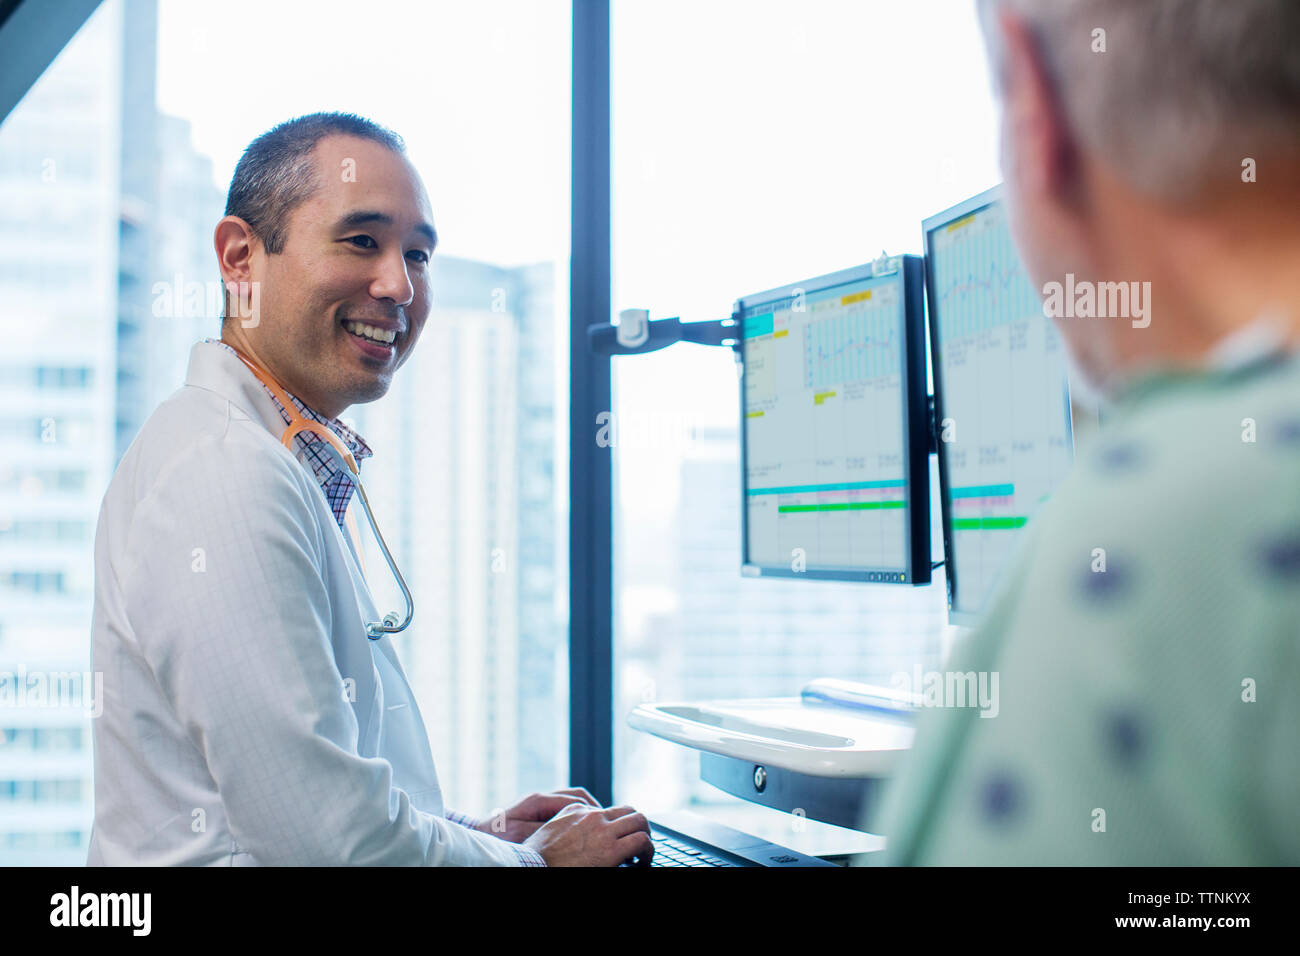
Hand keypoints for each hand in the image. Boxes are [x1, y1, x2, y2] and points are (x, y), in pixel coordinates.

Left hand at [474, 787, 602, 843]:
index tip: (605, 821)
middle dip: (594, 808)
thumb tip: (570, 828)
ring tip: (597, 825)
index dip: (594, 810)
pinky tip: (578, 830)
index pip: (576, 799)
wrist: (477, 837)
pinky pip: (561, 809)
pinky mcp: (535, 812)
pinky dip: (574, 816)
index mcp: (538, 800)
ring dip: (585, 811)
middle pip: (577, 795)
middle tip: (606, 821)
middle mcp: (540, 797)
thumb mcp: (522, 834)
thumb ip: (548, 829)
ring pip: (570, 800)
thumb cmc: (496, 839)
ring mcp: (538, 803)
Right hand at [522, 803, 652, 866]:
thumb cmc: (535, 859)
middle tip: (639, 840)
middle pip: (627, 809)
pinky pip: (642, 841)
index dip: (614, 825)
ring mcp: (602, 830)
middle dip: (636, 824)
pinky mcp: (612, 850)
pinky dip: (648, 850)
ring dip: (645, 835)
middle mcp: (590, 815)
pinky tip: (643, 861)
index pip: (604, 810)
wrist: (531, 868)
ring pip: (639, 820)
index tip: (616, 838)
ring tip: (644, 851)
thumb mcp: (547, 835)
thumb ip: (565, 830)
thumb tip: (577, 841)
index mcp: (574, 810)